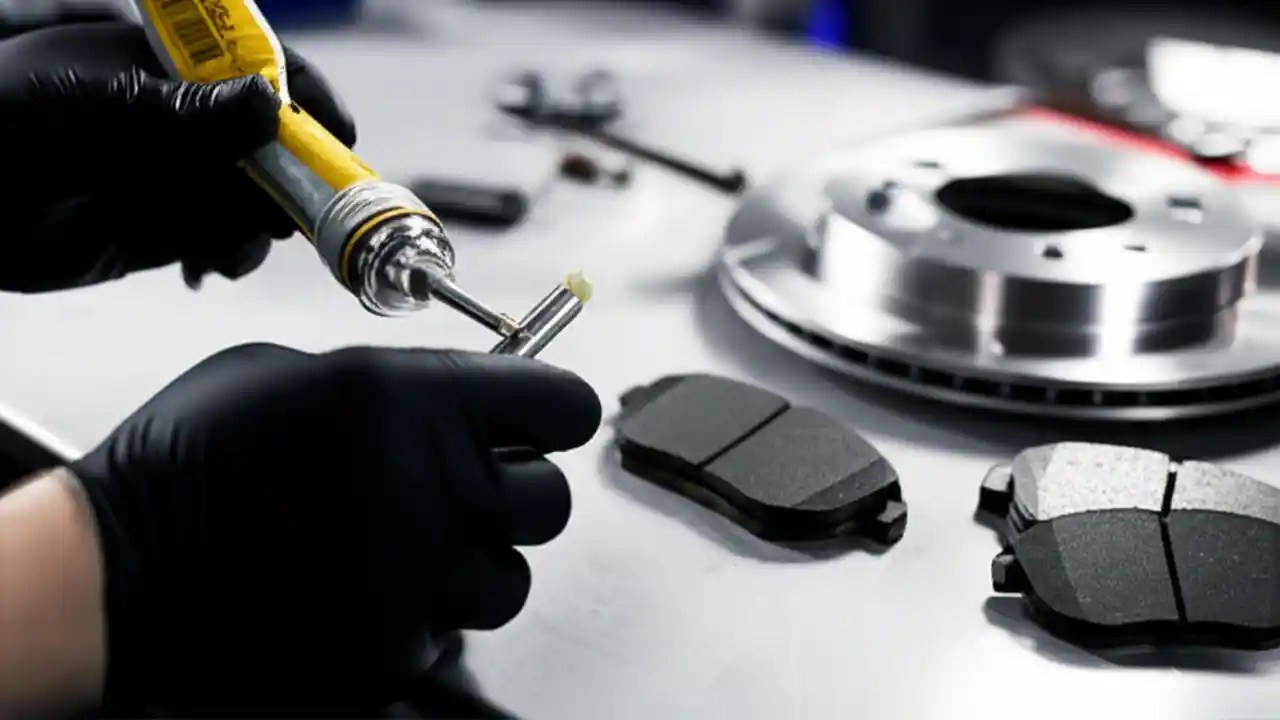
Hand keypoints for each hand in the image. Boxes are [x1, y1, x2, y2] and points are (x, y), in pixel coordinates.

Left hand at [0, 22, 356, 292]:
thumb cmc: (14, 112)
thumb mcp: (104, 98)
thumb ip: (189, 110)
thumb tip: (266, 106)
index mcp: (173, 70)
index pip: (261, 74)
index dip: (305, 101)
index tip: (339, 135)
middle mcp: (183, 124)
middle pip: (270, 147)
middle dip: (292, 179)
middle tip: (299, 205)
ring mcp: (175, 179)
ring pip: (250, 203)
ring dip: (256, 227)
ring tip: (230, 247)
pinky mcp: (161, 232)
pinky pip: (217, 242)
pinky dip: (225, 255)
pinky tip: (207, 265)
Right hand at [70, 344, 600, 715]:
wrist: (121, 569)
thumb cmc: (191, 462)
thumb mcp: (294, 375)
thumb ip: (398, 387)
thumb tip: (464, 403)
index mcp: (411, 403)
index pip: (562, 403)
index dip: (554, 411)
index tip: (542, 420)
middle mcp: (431, 488)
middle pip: (553, 499)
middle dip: (516, 493)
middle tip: (466, 491)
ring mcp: (419, 579)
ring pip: (511, 579)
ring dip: (473, 564)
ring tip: (411, 551)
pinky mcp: (395, 651)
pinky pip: (451, 634)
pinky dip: (424, 618)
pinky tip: (369, 593)